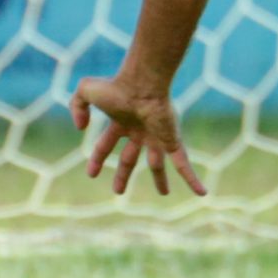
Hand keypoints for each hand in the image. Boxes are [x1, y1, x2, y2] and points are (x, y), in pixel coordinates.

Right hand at [70, 74, 206, 197]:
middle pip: (130, 159)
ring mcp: (157, 137)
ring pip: (158, 164)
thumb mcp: (84, 93)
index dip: (97, 160)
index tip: (91, 174)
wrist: (141, 84)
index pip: (106, 145)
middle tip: (118, 191)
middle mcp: (139, 131)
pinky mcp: (171, 141)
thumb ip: (76, 107)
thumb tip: (80, 128)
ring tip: (164, 193)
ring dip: (161, 179)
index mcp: (121, 122)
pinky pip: (183, 164)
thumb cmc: (115, 87)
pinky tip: (202, 193)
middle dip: (123, 174)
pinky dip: (192, 179)